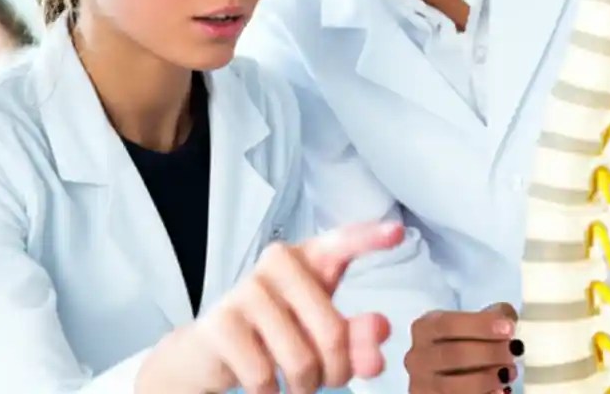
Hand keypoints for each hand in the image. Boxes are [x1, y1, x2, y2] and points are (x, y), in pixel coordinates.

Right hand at [138, 221, 404, 393]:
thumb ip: (357, 336)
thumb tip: (380, 331)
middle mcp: (277, 264)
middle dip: (335, 372)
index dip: (369, 239)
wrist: (211, 351)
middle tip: (324, 377)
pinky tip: (262, 381)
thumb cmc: (276, 334)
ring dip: (302, 386)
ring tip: (291, 379)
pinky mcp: (221, 322)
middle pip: (332, 334)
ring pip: (300, 361)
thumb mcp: (323, 335)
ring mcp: (245, 290)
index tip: (398, 232)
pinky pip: (264, 376)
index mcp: (308, 259)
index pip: (341, 244)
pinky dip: (269, 392)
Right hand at [404, 302, 522, 393]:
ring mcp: (422, 383)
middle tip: (513, 351)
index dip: (480, 325)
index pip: (448, 324)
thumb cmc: (458, 345)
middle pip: (454, 354)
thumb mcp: (467, 327)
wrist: (442, 374)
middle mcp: (418, 357)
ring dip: (487, 378)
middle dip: (489, 353)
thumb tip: (508, 317)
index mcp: (424, 329)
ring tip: (509, 372)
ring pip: (455, 385)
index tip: (509, 328)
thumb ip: (489, 318)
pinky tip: (500, 391)